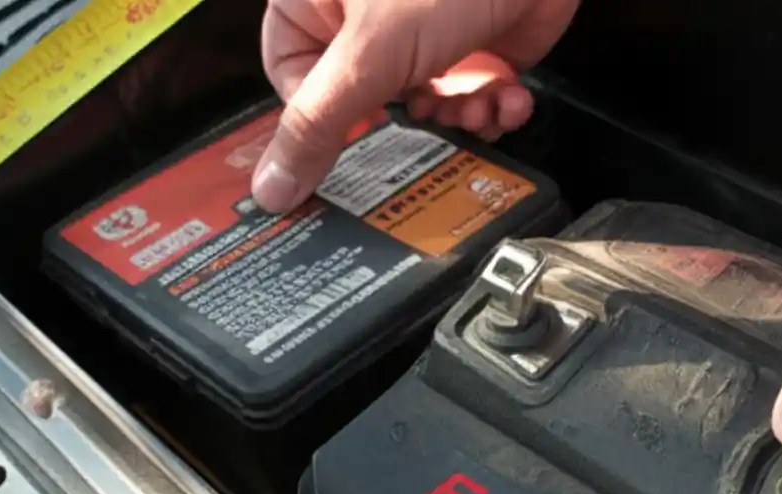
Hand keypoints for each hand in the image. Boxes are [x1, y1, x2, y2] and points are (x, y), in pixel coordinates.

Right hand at [253, 0, 578, 212]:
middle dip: (404, 122)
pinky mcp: (478, 43)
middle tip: (422, 124)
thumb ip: (318, 126)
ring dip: (456, 119)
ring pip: (423, 106)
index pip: (290, 72)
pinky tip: (507, 99)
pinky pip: (472, 95)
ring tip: (475, 109)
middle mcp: (369, 15)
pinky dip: (494, 107)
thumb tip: (274, 188)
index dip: (324, 114)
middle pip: (363, 98)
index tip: (359, 132)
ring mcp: (425, 29)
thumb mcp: (369, 56)